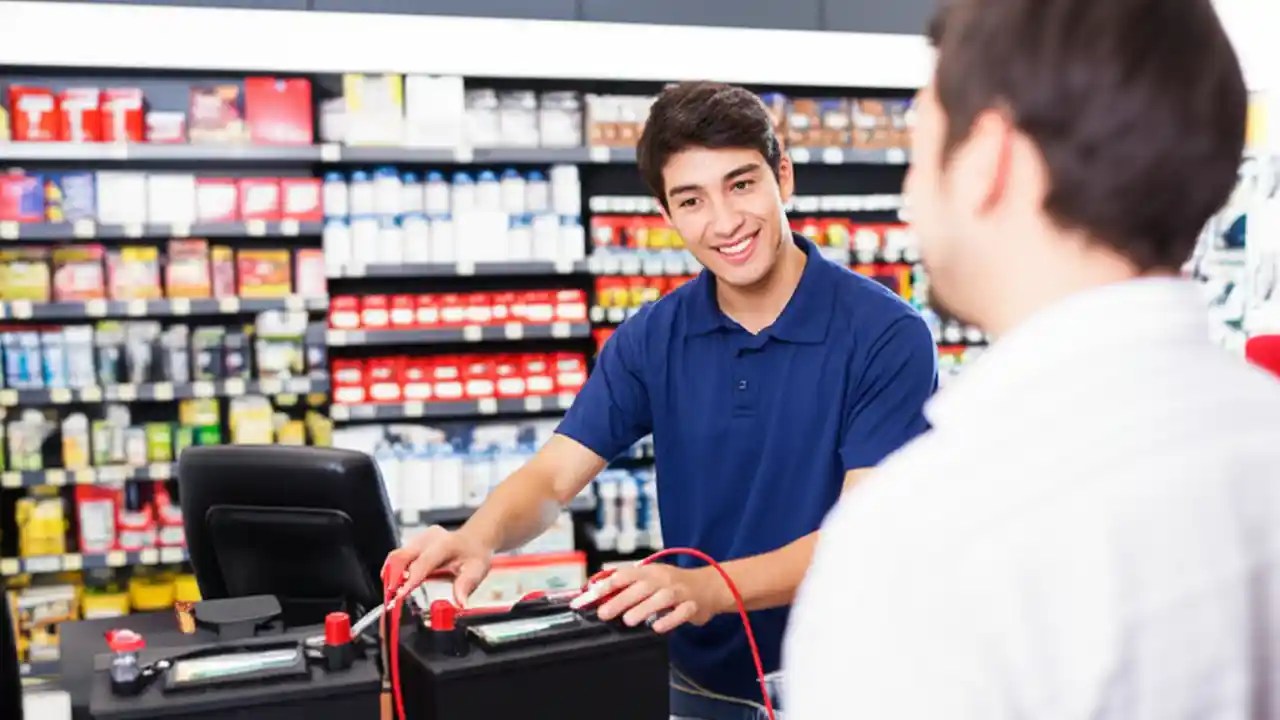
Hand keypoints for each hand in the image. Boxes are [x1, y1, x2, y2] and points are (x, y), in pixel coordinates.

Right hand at [382, 525, 492, 605]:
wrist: (473, 541)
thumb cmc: (474, 555)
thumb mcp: (477, 571)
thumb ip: (466, 587)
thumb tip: (460, 604)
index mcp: (445, 544)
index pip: (423, 563)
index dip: (409, 580)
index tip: (399, 595)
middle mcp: (429, 539)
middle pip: (402, 556)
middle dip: (392, 578)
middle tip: (389, 598)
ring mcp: (419, 539)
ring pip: (397, 557)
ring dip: (391, 576)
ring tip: (391, 595)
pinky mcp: (413, 544)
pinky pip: (398, 558)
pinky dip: (394, 573)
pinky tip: (395, 587)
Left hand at [593, 563, 726, 633]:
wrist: (710, 586)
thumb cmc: (674, 583)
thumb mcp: (650, 578)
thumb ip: (627, 585)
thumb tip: (597, 591)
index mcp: (650, 571)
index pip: (624, 575)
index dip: (606, 585)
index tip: (591, 597)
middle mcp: (663, 579)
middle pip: (641, 587)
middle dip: (620, 600)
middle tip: (604, 613)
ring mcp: (679, 592)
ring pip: (661, 598)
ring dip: (644, 608)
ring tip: (628, 620)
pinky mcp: (692, 606)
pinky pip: (681, 612)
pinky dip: (669, 619)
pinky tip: (657, 627)